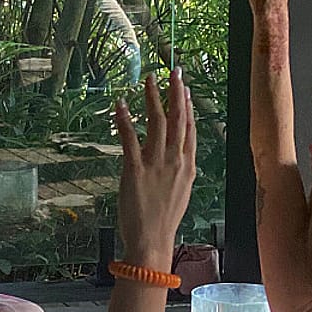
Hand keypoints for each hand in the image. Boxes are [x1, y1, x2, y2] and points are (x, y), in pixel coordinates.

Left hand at [114, 68, 195, 271]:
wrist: (152, 240)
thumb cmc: (164, 219)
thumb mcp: (181, 191)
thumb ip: (180, 169)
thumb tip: (178, 154)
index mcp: (188, 166)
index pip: (190, 129)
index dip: (188, 106)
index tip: (185, 88)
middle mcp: (175, 161)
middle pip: (178, 119)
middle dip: (176, 92)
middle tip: (174, 71)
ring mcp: (156, 164)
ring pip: (157, 123)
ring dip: (152, 98)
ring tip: (148, 80)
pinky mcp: (135, 169)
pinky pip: (130, 139)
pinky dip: (125, 120)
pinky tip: (121, 104)